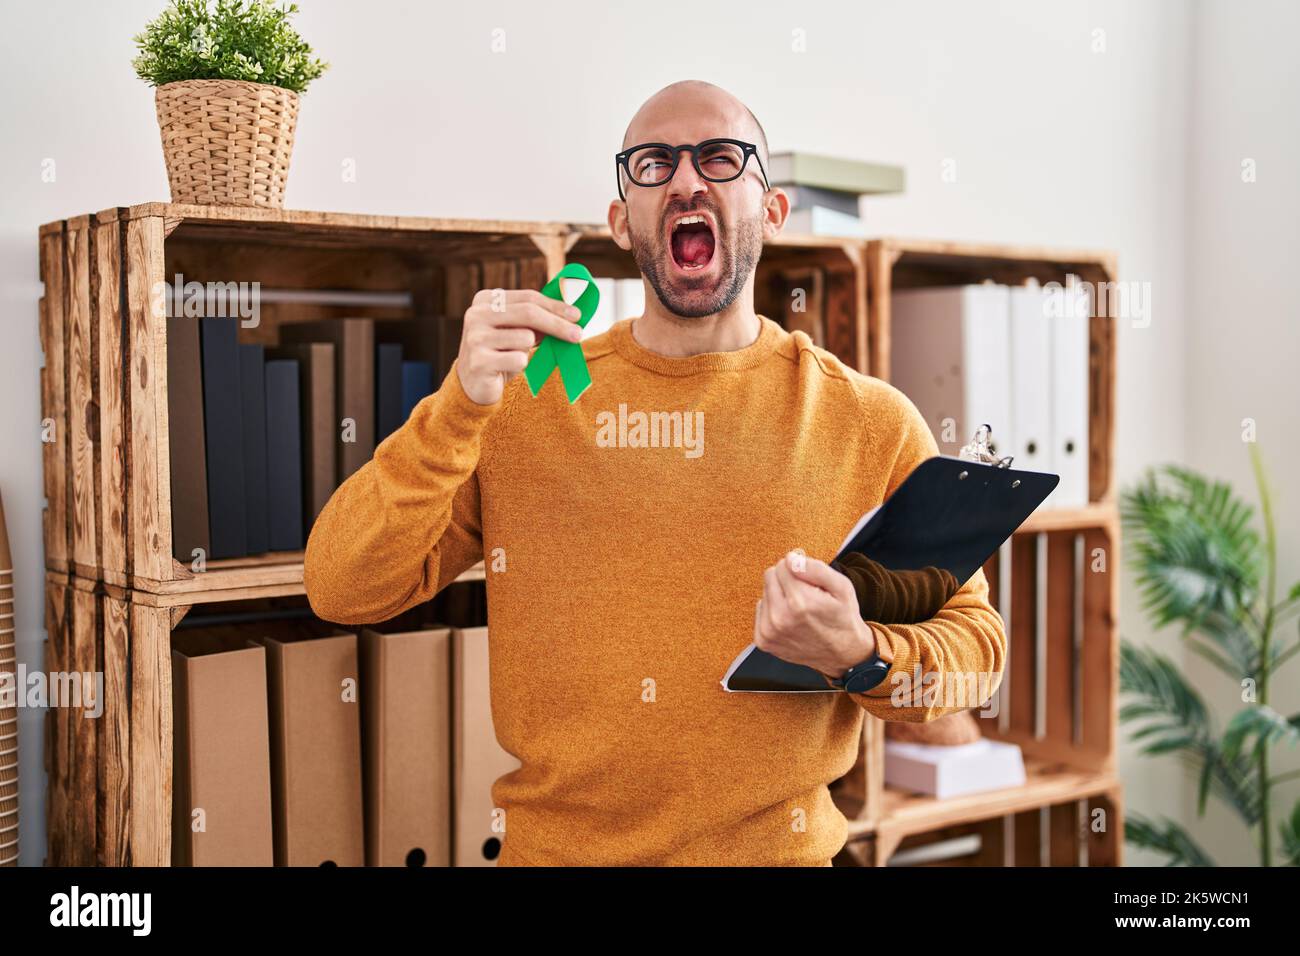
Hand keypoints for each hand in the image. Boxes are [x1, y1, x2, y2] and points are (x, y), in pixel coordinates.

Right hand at [456, 289, 583, 404]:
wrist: (474, 383)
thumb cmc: (501, 352)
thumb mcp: (517, 330)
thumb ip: (537, 319)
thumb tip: (572, 314)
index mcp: (486, 300)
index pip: (529, 298)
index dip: (556, 306)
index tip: (578, 315)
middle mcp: (477, 314)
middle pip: (529, 313)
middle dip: (557, 324)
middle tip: (578, 335)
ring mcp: (475, 337)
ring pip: (525, 338)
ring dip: (529, 350)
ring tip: (515, 356)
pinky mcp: (479, 361)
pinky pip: (518, 360)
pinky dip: (520, 365)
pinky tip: (506, 368)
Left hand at [754, 551, 876, 679]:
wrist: (843, 654)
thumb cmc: (843, 618)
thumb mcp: (841, 587)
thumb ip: (816, 568)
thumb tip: (791, 559)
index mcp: (799, 602)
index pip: (783, 564)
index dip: (798, 570)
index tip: (810, 582)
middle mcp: (780, 618)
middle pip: (770, 576)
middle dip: (787, 581)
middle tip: (805, 596)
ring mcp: (769, 631)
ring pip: (764, 592)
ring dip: (780, 596)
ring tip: (799, 610)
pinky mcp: (763, 640)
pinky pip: (760, 609)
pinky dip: (773, 611)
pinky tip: (790, 620)